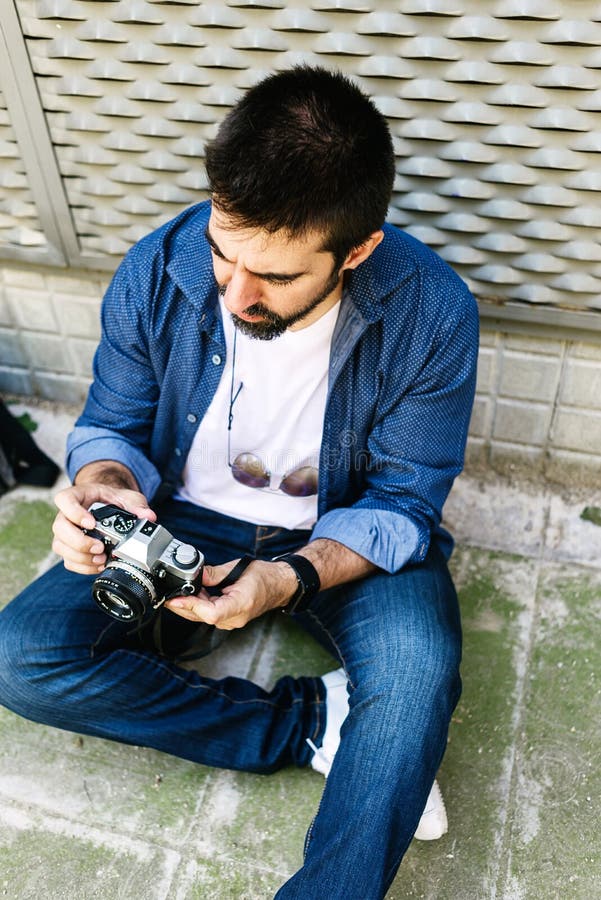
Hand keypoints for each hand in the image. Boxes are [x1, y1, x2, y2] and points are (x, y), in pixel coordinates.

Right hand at [52, 483, 155, 574]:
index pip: (64, 499)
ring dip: (80, 557)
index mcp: (78, 496)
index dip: (74, 512)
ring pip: (60, 546)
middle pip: (59, 527)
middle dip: (79, 542)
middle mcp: (66, 514)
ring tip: (101, 559)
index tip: (91, 523)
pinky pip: (68, 560)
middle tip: (99, 547)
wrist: (109, 505)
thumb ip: (137, 505)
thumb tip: (148, 516)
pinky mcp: (69, 548)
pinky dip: (82, 566)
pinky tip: (98, 565)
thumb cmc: (113, 499)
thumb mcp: (127, 497)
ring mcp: (66, 532)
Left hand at [165, 559, 297, 629]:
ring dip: (189, 605)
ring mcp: (231, 621)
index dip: (191, 606)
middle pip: (201, 617)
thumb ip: (214, 573)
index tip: (177, 597)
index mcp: (240, 605)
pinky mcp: (228, 618)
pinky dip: (198, 605)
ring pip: (202, 617)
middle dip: (183, 605)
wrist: (280, 585)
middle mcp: (235, 618)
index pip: (210, 613)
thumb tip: (195, 575)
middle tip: (168, 594)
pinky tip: (194, 593)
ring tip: (181, 590)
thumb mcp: (239, 568)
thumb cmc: (265, 577)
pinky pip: (209, 614)